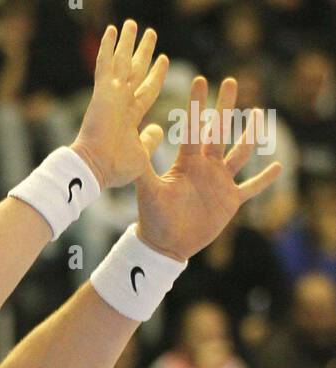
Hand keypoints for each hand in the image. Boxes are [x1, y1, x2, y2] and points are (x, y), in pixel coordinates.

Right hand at [72, 20, 169, 189]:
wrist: (95, 168)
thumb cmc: (116, 168)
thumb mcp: (141, 153)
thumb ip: (150, 139)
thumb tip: (158, 129)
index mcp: (131, 116)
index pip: (147, 88)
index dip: (156, 74)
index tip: (163, 59)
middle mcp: (122, 102)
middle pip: (136, 69)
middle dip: (144, 52)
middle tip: (150, 33)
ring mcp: (112, 95)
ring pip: (122, 61)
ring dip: (127, 42)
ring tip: (131, 23)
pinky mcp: (103, 92)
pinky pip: (106, 64)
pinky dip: (108, 47)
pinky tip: (111, 30)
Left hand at [135, 75, 281, 260]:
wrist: (164, 245)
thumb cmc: (152, 217)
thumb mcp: (148, 191)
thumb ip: (144, 168)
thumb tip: (132, 147)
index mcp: (187, 161)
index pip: (194, 128)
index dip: (198, 105)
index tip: (201, 80)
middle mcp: (206, 166)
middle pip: (220, 132)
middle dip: (225, 108)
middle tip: (230, 81)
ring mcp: (220, 182)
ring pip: (239, 154)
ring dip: (249, 136)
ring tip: (257, 114)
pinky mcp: (230, 201)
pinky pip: (251, 188)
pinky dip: (264, 180)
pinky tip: (278, 167)